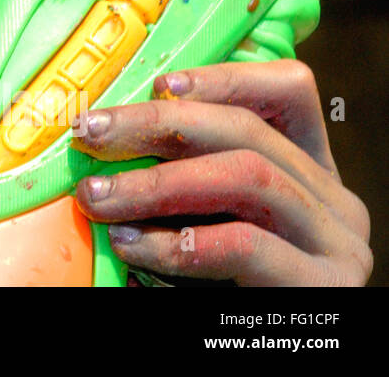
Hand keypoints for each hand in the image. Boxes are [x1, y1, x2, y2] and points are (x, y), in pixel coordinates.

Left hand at [69, 60, 371, 285]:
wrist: (254, 350)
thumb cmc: (216, 284)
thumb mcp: (202, 215)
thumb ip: (180, 172)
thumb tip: (106, 131)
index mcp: (308, 169)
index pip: (289, 90)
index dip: (224, 77)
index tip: (157, 83)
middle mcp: (333, 200)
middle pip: (248, 130)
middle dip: (156, 124)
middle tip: (90, 133)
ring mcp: (336, 244)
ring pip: (248, 176)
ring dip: (156, 183)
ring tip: (96, 195)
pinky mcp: (323, 288)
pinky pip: (245, 245)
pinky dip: (179, 242)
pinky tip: (131, 246)